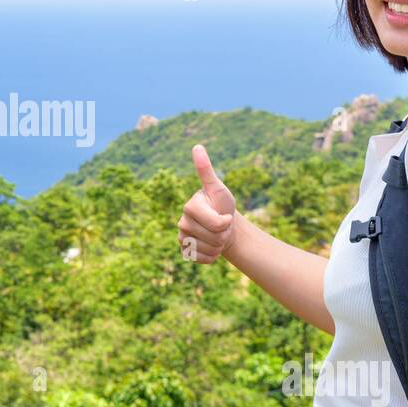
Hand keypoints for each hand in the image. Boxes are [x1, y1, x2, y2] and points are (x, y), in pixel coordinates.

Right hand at [177, 144, 236, 263]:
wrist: (222, 227)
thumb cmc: (221, 206)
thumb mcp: (218, 188)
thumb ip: (206, 170)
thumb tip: (197, 146)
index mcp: (189, 206)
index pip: (215, 222)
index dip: (225, 222)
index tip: (225, 216)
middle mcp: (181, 222)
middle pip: (213, 237)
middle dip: (223, 234)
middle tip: (221, 226)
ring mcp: (182, 238)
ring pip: (209, 249)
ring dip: (219, 245)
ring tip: (217, 236)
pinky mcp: (185, 252)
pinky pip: (203, 260)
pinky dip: (212, 256)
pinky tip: (211, 247)